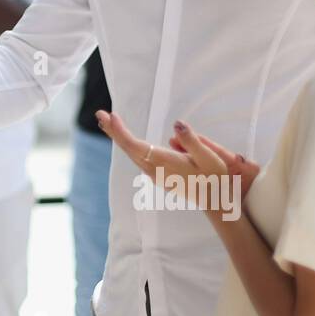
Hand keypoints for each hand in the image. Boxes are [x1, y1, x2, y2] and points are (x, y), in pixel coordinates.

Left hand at [96, 112, 245, 216]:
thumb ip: (192, 141)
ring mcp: (154, 174)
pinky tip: (122, 136)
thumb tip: (177, 124)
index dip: (121, 132)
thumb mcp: (209, 157)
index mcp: (165, 163)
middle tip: (99, 114)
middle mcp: (155, 170)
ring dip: (118, 136)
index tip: (111, 116)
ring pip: (132, 153)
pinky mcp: (157, 175)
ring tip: (106, 121)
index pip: (136, 146)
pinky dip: (128, 144)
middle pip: (129, 148)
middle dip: (113, 130)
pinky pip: (137, 156)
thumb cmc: (214, 178)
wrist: (215, 201)